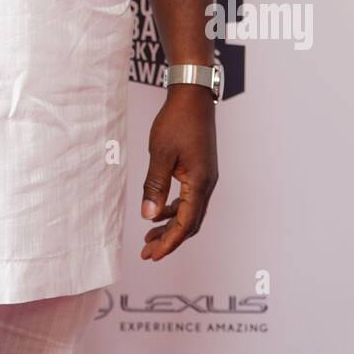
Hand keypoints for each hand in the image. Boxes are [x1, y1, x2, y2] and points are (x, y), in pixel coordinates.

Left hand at [140, 84, 217, 261]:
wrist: (192, 97)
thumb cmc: (176, 121)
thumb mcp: (161, 155)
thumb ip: (155, 187)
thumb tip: (149, 217)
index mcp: (199, 183)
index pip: (185, 224)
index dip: (169, 242)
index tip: (153, 256)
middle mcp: (206, 184)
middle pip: (190, 223)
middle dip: (169, 240)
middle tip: (147, 253)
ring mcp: (205, 177)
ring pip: (190, 212)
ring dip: (171, 226)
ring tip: (149, 238)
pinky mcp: (200, 170)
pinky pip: (189, 199)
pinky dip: (174, 210)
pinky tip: (159, 212)